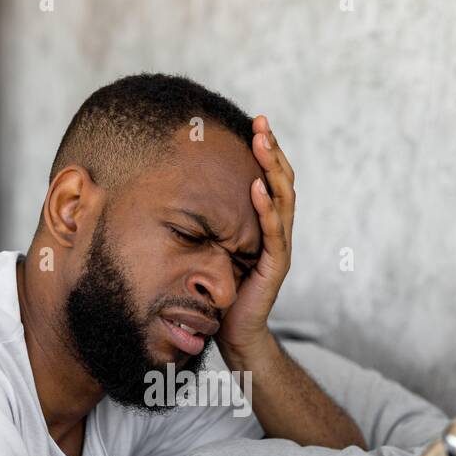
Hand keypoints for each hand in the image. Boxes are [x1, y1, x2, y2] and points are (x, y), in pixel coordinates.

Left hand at [217, 114, 294, 359]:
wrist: (233, 333)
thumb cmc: (219, 291)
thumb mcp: (208, 246)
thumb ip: (204, 222)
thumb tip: (172, 187)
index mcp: (263, 223)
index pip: (269, 178)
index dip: (265, 151)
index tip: (254, 123)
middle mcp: (276, 231)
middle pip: (282, 181)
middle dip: (272, 150)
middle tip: (260, 123)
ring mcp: (279, 247)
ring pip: (283, 200)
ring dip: (273, 169)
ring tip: (262, 143)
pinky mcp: (275, 266)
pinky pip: (274, 232)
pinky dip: (266, 208)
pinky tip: (257, 188)